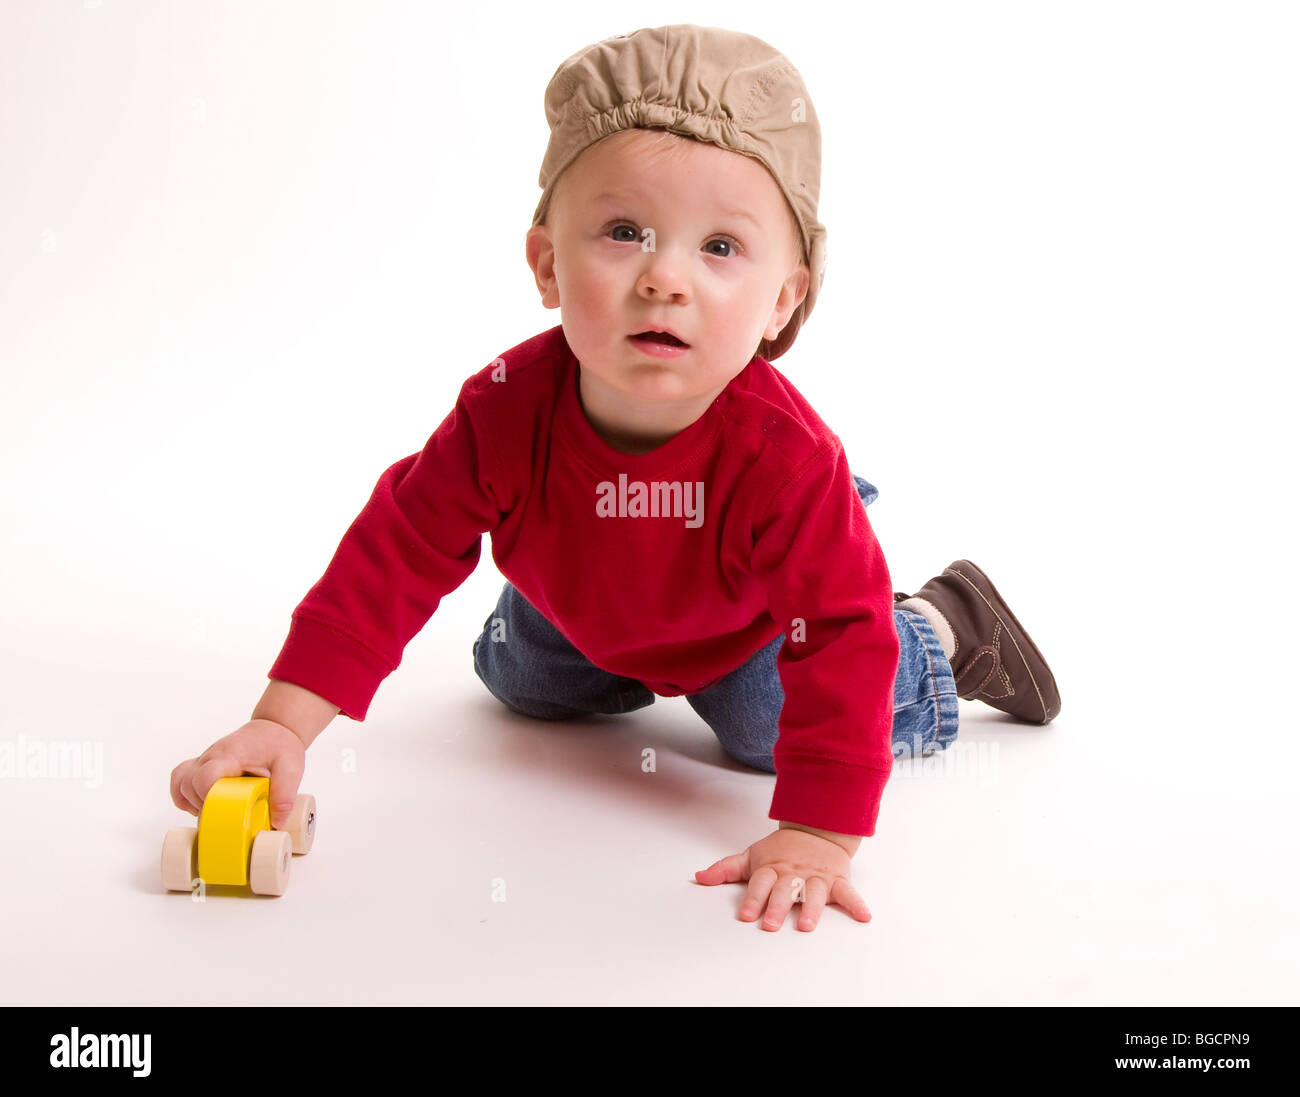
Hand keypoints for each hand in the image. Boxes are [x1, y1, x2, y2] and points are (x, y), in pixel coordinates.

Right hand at [169, 719, 306, 828]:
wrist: (273, 728)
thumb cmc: (280, 745)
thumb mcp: (291, 768)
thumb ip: (285, 794)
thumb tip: (276, 822)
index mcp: (231, 755)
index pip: (205, 776)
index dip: (209, 798)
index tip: (223, 811)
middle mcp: (212, 756)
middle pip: (188, 783)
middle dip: (202, 805)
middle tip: (224, 814)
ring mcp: (205, 759)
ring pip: (181, 782)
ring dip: (192, 802)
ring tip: (215, 809)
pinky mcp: (203, 765)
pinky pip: (180, 779)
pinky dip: (184, 795)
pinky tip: (202, 804)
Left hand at [695, 826, 871, 931]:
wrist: (817, 827)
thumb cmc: (782, 849)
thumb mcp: (752, 856)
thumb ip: (726, 869)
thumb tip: (699, 877)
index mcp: (772, 867)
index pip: (760, 883)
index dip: (753, 898)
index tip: (745, 914)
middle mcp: (794, 873)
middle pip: (785, 890)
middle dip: (777, 907)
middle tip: (770, 925)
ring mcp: (816, 876)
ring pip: (814, 892)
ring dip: (811, 909)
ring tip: (806, 925)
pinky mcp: (836, 879)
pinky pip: (848, 892)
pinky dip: (856, 904)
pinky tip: (863, 916)